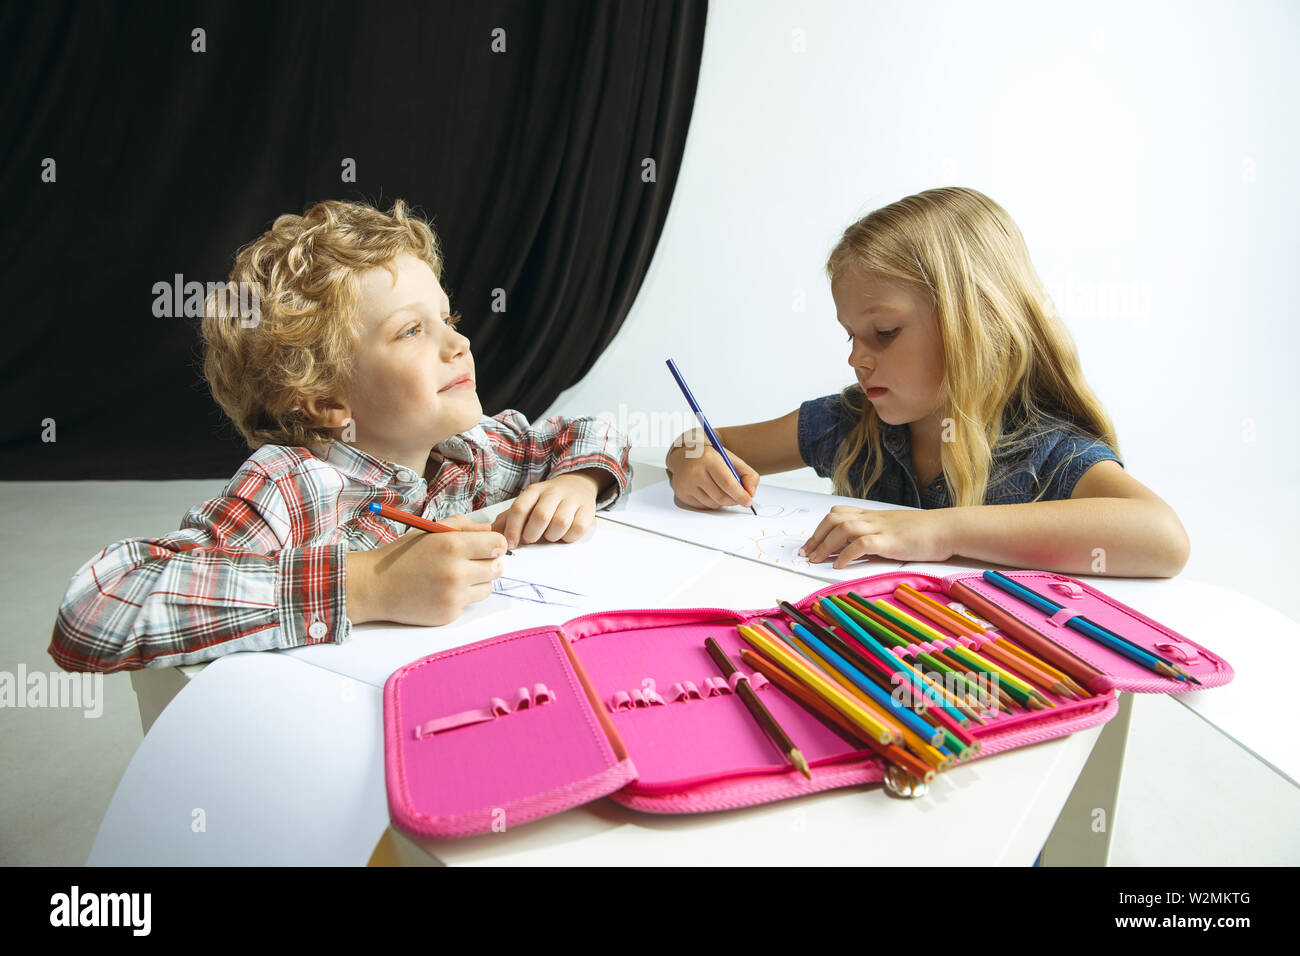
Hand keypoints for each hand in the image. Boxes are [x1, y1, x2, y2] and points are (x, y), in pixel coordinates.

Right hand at [346, 513, 506, 625]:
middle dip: (488, 563)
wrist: (375, 587)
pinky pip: (470, 603)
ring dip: (478, 582)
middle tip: (472, 562)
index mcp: (452, 545)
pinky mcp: (449, 614)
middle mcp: (456, 571)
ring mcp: (453, 595)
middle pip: (498, 567)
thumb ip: (462, 525)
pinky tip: (443, 591)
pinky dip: (462, 597)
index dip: (494, 544)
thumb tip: (489, 530)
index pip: (498, 544)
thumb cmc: (403, 556)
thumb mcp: (430, 531)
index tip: (485, 547)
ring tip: (456, 576)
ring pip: (488, 587)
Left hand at [490, 472, 600, 548]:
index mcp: (534, 490)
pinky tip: (564, 534)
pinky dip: (568, 537)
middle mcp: (553, 492)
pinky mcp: (587, 510)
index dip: (513, 529)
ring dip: (552, 536)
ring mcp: (572, 500)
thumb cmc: (548, 500)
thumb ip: (509, 518)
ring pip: (560, 523)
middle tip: (531, 539)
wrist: (578, 484)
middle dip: (533, 534)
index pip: (520, 508)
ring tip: (549, 534)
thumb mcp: (528, 503)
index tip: (510, 544)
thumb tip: (491, 533)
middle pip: (540, 516)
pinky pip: (577, 529)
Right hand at [665, 434, 758, 509]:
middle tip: (739, 497)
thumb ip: (747, 474)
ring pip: (713, 504)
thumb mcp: (731, 459)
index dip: (740, 495)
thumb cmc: (710, 457)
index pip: (727, 483)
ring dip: (722, 501)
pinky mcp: (682, 494)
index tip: (748, 501)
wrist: (684, 454)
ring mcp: (686, 484)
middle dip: (733, 500)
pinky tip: (709, 490)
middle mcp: (694, 472)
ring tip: (721, 489)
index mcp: (708, 459)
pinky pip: (703, 506)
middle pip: (721, 497)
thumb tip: (751, 493)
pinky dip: (711, 502)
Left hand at [799, 506, 954, 567]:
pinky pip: (861, 544)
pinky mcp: (890, 540)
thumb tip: (855, 551)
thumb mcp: (895, 531)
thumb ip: (876, 537)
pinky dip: (846, 554)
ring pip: (843, 528)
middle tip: (806, 554)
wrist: (949, 529)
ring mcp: (881, 527)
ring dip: (825, 545)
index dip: (821, 527)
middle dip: (816, 536)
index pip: (838, 513)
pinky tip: (839, 565)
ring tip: (815, 560)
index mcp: (874, 515)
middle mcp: (873, 518)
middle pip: (834, 519)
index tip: (810, 544)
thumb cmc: (926, 533)